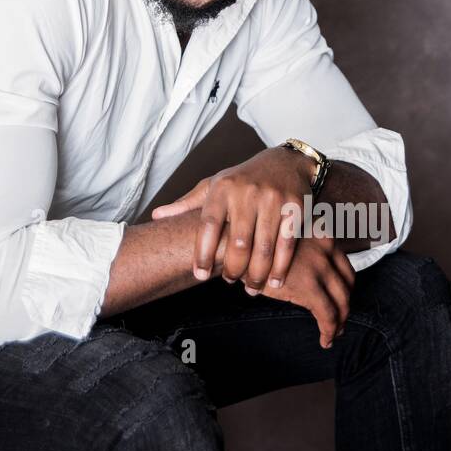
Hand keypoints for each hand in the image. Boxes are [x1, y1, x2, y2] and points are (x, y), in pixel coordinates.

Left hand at [151, 147, 315, 294]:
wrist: (284, 162)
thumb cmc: (242, 179)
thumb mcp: (214, 185)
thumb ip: (187, 204)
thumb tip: (156, 217)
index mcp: (222, 189)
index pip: (208, 225)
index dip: (202, 253)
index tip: (199, 275)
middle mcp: (246, 193)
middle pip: (238, 243)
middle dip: (232, 269)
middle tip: (229, 280)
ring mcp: (272, 200)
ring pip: (263, 248)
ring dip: (256, 275)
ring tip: (251, 288)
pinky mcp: (295, 208)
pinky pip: (286, 245)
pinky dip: (279, 268)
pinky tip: (273, 282)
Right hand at [258, 234, 355, 348]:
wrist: (234, 248)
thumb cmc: (252, 245)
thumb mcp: (285, 239)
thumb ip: (302, 250)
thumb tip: (309, 275)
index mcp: (320, 233)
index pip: (343, 264)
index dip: (345, 285)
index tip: (339, 298)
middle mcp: (325, 247)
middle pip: (347, 282)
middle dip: (344, 303)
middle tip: (339, 319)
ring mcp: (319, 267)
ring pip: (341, 301)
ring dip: (340, 321)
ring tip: (333, 334)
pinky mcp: (308, 288)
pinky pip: (328, 315)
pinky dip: (329, 330)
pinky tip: (325, 339)